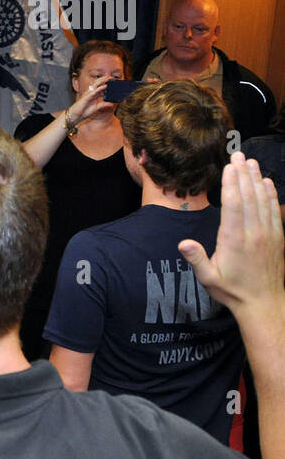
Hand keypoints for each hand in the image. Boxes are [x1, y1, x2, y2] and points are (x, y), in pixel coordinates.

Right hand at [66, 78, 112, 125]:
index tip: (112, 81)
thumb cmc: (84, 111)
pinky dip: (100, 88)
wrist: (76, 116)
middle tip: (111, 76)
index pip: (99, 87)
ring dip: (102, 80)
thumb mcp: (97, 108)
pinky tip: (105, 86)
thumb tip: (111, 104)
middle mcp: (90, 93)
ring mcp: (88, 94)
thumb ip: (103, 105)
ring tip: (108, 77)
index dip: (105, 83)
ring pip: (95, 85)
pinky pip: (94, 91)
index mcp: (93, 95)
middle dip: (104, 79)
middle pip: (97, 84)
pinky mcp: (87, 97)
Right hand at [178, 153, 284, 316]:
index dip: (231, 183)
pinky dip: (271, 195)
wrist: (264, 303)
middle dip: (243, 174)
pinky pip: (274, 210)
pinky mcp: (277, 237)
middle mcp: (254, 233)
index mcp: (235, 240)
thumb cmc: (232, 290)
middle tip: (239, 155)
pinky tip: (267, 183)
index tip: (229, 166)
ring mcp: (268, 234)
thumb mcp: (209, 278)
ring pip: (263, 200)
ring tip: (251, 162)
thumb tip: (183, 243)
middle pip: (249, 197)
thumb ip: (197, 259)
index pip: (234, 205)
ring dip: (257, 179)